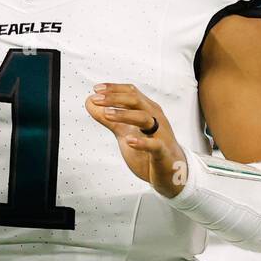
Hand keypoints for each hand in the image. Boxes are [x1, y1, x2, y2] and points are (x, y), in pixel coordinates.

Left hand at [85, 83, 187, 197]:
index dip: (114, 89)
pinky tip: (129, 141)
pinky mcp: (163, 152)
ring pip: (144, 118)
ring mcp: (160, 134)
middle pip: (136, 100)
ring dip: (124, 115)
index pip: (132, 93)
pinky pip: (154, 145)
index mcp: (148, 110)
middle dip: (115, 98)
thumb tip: (89, 103)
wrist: (171, 172)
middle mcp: (155, 118)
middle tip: (96, 99)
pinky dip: (142, 142)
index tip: (96, 89)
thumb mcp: (125, 132)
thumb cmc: (148, 149)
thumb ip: (109, 119)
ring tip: (107, 114)